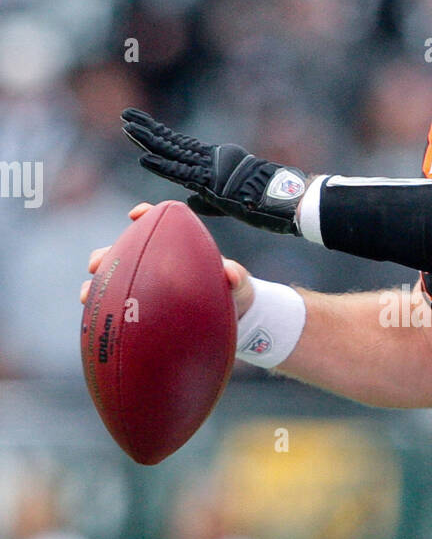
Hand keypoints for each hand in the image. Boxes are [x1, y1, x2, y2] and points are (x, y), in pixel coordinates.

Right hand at [80, 202, 255, 319]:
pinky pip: (118, 308)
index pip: (159, 224)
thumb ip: (237, 277)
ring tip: (86, 295)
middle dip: (106, 254)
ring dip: (97, 286)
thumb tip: (231, 272)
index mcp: (179, 250)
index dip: (147, 216)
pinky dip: (104, 311)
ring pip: (114, 280)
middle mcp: (158, 264)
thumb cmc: (234, 296)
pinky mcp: (142, 309)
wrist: (232, 323)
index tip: (136, 215)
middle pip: (125, 252)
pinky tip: (93, 321)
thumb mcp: (239, 286)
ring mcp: (148, 287)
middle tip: (96, 264)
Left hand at [120, 108, 309, 233]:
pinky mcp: (212, 182)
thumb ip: (205, 201)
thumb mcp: (227, 203)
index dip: (158, 136)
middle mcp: (209, 159)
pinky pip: (182, 174)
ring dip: (148, 141)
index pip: (179, 147)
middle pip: (171, 143)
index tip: (138, 125)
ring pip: (173, 152)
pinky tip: (144, 158)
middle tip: (126, 115)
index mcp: (212, 161)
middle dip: (147, 130)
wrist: (285, 200)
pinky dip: (162, 167)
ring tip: (127, 127)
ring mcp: (210, 168)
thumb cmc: (262, 202)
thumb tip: (187, 199)